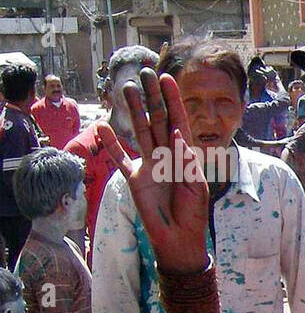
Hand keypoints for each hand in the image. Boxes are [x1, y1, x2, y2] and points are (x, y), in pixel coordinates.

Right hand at [120, 69, 209, 272]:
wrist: (178, 238)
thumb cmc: (193, 213)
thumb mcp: (196, 186)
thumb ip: (186, 160)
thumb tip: (176, 132)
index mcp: (185, 155)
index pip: (179, 121)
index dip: (173, 101)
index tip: (167, 79)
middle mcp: (166, 155)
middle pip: (158, 120)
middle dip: (152, 97)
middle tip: (144, 74)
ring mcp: (149, 165)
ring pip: (139, 132)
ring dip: (133, 111)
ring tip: (125, 89)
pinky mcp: (135, 179)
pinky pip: (120, 159)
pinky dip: (110, 144)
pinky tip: (101, 127)